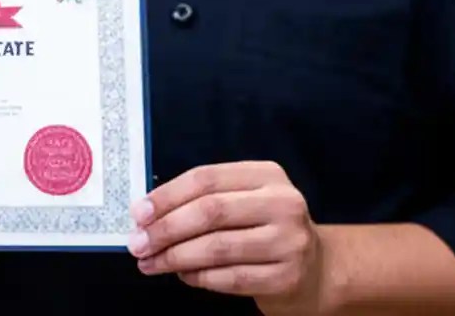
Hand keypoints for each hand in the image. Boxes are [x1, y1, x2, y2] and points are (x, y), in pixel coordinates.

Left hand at [129, 161, 327, 313]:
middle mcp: (283, 203)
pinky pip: (229, 278)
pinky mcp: (286, 276)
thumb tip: (147, 214)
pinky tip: (182, 275)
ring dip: (174, 257)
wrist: (316, 269)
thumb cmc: (265, 230)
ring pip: (217, 247)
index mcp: (267, 175)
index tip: (138, 214)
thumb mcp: (244, 201)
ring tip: (150, 263)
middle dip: (166, 229)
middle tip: (138, 244)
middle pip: (210, 211)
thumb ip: (203, 200)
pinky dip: (198, 277)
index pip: (207, 179)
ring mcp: (288, 241)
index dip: (167, 196)